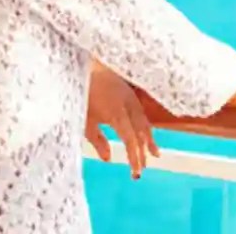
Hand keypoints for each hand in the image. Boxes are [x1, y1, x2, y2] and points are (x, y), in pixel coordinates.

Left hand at [85, 61, 159, 179]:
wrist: (84, 63)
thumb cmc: (81, 91)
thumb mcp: (84, 119)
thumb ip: (97, 140)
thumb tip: (109, 159)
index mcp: (117, 114)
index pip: (131, 141)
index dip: (135, 158)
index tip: (136, 173)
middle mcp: (128, 106)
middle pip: (141, 133)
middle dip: (142, 152)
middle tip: (143, 168)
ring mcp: (130, 97)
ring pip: (144, 122)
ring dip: (148, 139)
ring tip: (154, 153)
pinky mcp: (129, 91)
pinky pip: (141, 112)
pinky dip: (145, 125)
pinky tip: (144, 132)